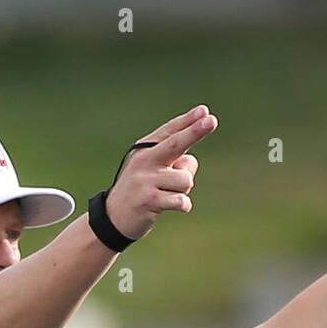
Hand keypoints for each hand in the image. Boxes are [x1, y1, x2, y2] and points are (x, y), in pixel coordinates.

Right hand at [103, 104, 217, 240]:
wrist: (114, 217)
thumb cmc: (140, 190)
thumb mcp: (151, 170)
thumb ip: (173, 160)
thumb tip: (190, 162)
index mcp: (146, 149)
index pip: (171, 131)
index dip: (189, 121)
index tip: (204, 111)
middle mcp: (145, 160)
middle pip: (176, 144)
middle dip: (195, 132)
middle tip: (212, 121)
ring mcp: (146, 180)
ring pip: (186, 180)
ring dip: (183, 190)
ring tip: (166, 194)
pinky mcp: (150, 200)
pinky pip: (182, 200)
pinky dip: (183, 205)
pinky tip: (167, 206)